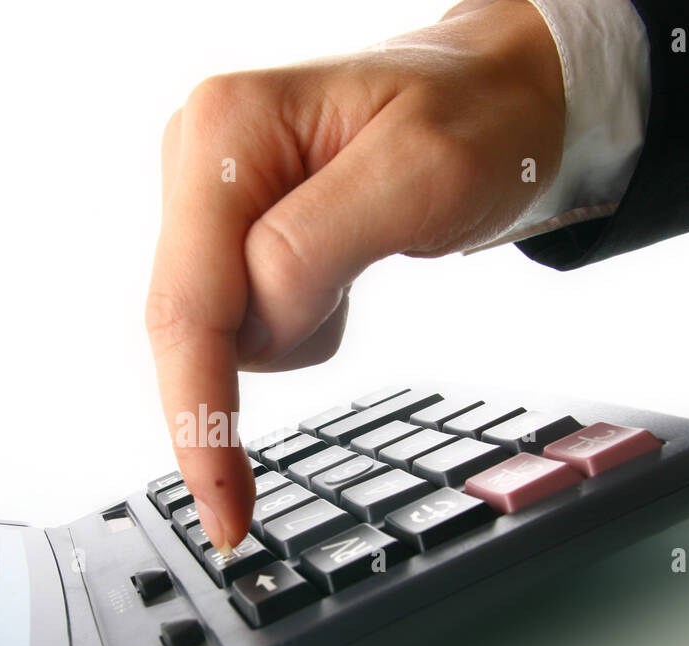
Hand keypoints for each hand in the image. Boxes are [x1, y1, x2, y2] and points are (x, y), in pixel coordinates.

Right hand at [145, 0, 562, 552]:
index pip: (189, 302)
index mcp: (224, 130)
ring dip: (302, 324)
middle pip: (192, 322)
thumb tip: (252, 323)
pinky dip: (304, 317)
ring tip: (363, 252)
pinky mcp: (230, 230)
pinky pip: (249, 319)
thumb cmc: (474, 116)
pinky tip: (342, 265)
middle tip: (344, 320)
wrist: (499, 94)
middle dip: (276, 342)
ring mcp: (209, 197)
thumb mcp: (421, 173)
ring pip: (227, 330)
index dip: (200, 413)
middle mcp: (196, 159)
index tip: (224, 508)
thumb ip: (316, 247)